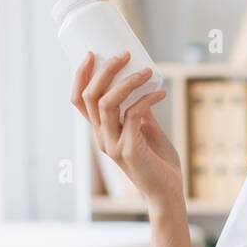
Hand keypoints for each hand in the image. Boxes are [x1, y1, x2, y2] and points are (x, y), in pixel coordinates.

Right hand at [70, 51, 182, 216]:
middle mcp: (101, 137)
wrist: (167, 192)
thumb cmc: (157, 161)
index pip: (79, 100)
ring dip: (128, 82)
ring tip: (148, 71)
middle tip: (125, 54)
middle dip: (106, 70)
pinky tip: (161, 92)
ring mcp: (113, 145)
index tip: (92, 54)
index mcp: (100, 131)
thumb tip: (141, 82)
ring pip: (108, 103)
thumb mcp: (146, 129)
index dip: (80, 76)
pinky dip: (147, 99)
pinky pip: (133, 115)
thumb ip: (139, 110)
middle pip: (91, 96)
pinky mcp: (129, 150)